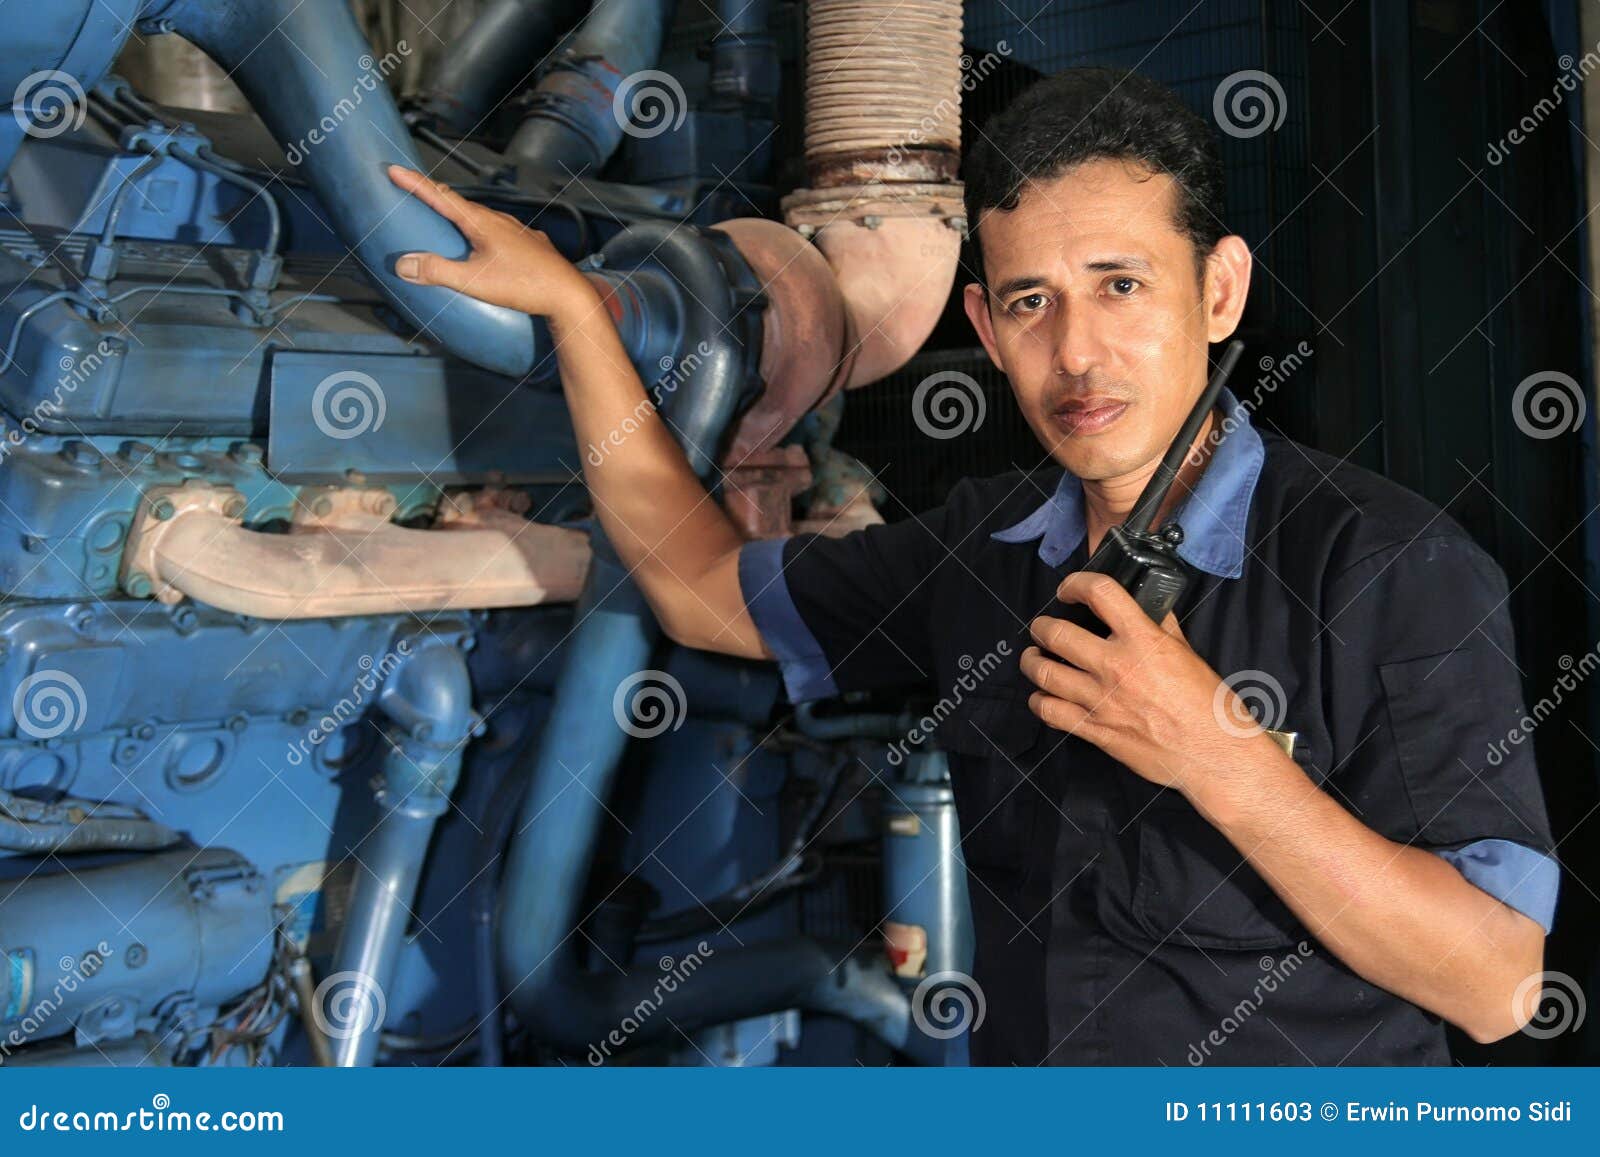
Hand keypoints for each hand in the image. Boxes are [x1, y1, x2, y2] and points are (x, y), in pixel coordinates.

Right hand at [386, 165, 599, 323]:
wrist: (568, 294)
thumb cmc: (525, 285)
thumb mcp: (475, 280)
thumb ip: (438, 271)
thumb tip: (402, 264)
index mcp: (482, 222)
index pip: (441, 196)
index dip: (415, 183)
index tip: (394, 169)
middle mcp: (499, 220)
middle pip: (460, 203)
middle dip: (434, 195)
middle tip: (413, 190)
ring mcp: (517, 231)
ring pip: (482, 217)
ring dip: (460, 214)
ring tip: (445, 218)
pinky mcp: (529, 244)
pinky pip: (499, 231)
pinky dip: (482, 231)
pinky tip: (485, 243)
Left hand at [1019, 571, 1278, 792]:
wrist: (1214, 755)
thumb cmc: (1208, 704)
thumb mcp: (1186, 653)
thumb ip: (1160, 625)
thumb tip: (1144, 604)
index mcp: (1143, 640)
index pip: (1100, 593)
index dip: (1076, 583)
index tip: (1069, 589)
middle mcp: (1115, 667)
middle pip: (1056, 634)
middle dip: (1041, 627)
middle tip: (1041, 628)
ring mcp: (1100, 700)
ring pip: (1044, 673)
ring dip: (1032, 662)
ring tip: (1033, 657)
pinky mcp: (1095, 730)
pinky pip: (1050, 711)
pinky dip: (1039, 700)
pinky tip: (1041, 695)